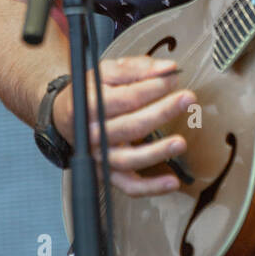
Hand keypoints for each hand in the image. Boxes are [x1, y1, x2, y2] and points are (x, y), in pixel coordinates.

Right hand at [50, 55, 193, 197]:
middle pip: (129, 127)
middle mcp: (93, 133)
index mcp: (90, 104)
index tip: (173, 79)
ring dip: (156, 152)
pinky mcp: (108, 174)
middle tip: (187, 99)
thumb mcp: (107, 72)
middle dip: (161, 112)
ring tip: (181, 142)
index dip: (151, 88)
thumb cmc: (92, 92)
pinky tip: (172, 182)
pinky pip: (129, 186)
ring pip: (128, 159)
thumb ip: (137, 68)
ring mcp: (100, 156)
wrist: (67, 117)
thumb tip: (168, 68)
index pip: (125, 98)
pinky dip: (151, 188)